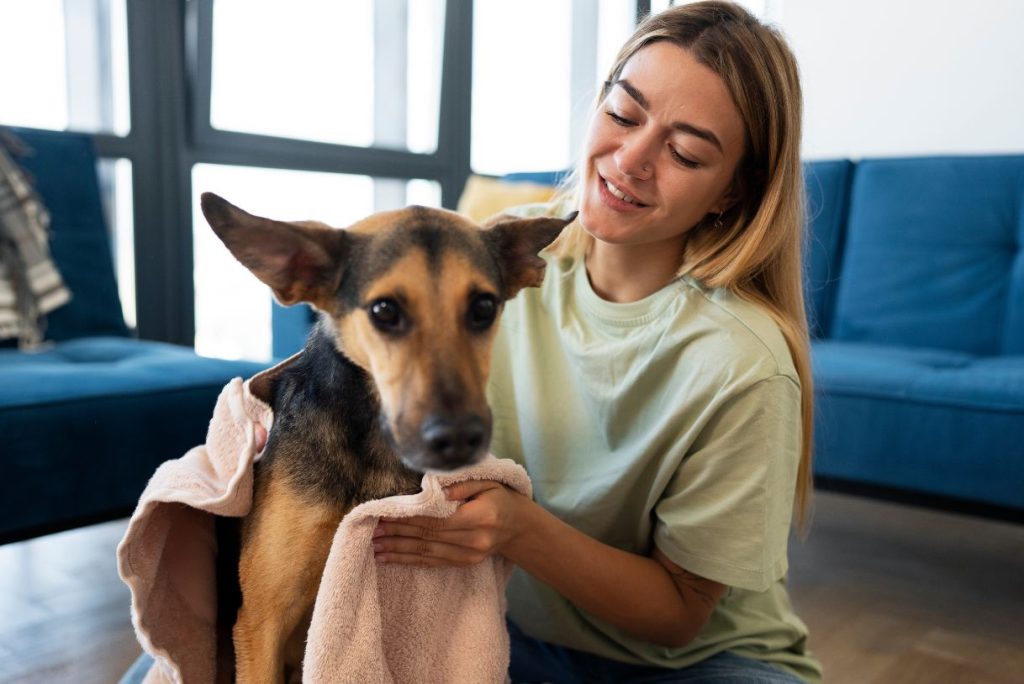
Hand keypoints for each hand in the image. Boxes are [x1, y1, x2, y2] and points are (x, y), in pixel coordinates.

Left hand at [372, 480, 527, 566]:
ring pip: (426, 553)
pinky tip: (389, 558)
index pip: (438, 520)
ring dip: (398, 550)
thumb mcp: (488, 482)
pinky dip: (408, 560)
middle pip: (428, 537)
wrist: (518, 526)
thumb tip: (437, 490)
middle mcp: (474, 540)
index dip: (410, 519)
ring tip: (374, 546)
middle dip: (398, 533)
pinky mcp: (463, 563)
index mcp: (480, 517)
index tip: (387, 514)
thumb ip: (463, 484)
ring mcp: (469, 555)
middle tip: (373, 530)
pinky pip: (431, 562)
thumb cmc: (500, 498)